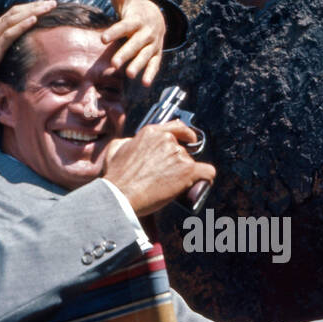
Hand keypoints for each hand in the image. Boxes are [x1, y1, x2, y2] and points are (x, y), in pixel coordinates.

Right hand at [0, 0, 58, 88]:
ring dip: (33, 11)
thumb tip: (24, 45)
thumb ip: (7, 46)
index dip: (31, 6)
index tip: (47, 4)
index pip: (14, 12)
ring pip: (14, 19)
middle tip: (53, 2)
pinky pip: (9, 34)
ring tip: (48, 7)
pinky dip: (22, 25)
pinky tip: (34, 20)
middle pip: (16, 12)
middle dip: (36, 6)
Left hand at [100, 0, 165, 86]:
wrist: (157, 15)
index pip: (123, 26)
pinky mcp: (157, 53)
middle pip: (135, 44)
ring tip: (128, 75)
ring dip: (138, 65)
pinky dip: (151, 73)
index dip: (113, 32)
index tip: (102, 38)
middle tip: (113, 64)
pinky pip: (155, 64)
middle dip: (125, 54)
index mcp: (135, 20)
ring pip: (145, 55)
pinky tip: (144, 83)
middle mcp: (146, 32)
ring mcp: (153, 44)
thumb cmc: (133, 9)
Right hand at [101, 121, 215, 218]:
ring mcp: (179, 154)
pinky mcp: (188, 170)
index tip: (189, 141)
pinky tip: (198, 185)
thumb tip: (133, 142)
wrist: (121, 195)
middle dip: (178, 162)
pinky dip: (205, 179)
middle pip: (183, 149)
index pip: (177, 127)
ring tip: (171, 186)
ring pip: (191, 162)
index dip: (185, 134)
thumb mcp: (115, 149)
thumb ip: (128, 141)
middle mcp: (167, 140)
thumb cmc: (116, 177)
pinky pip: (207, 172)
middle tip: (169, 175)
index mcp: (151, 132)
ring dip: (185, 173)